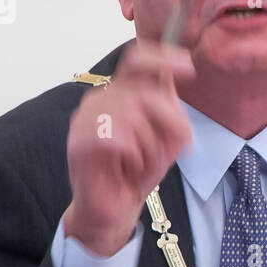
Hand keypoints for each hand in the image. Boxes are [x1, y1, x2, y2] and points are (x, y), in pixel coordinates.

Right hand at [62, 40, 195, 256]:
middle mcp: (101, 98)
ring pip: (132, 116)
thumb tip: (172, 81)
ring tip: (142, 163)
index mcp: (122, 93)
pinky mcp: (78, 142)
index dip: (162, 58)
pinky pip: (118, 138)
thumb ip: (170, 109)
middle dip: (169, 123)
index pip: (137, 60)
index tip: (188, 67)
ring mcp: (86, 118)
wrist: (115, 208)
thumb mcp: (167, 138)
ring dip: (149, 146)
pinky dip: (133, 156)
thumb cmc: (138, 170)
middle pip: (145, 93)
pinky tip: (127, 166)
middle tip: (173, 149)